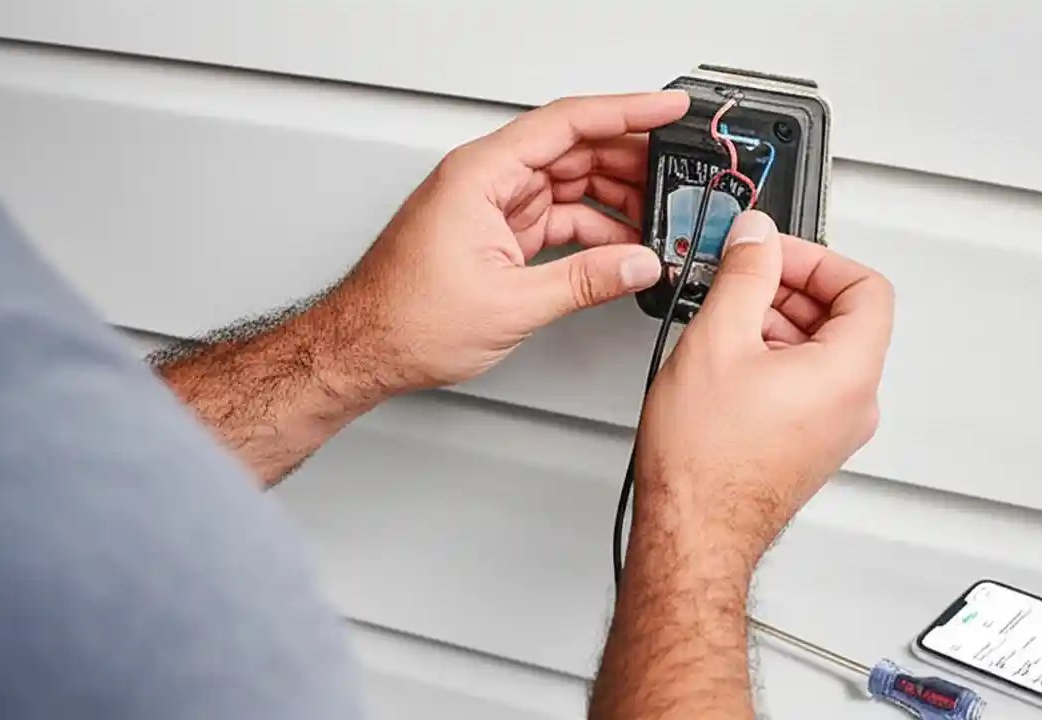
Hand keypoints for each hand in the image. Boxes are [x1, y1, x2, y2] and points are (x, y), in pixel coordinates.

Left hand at [325, 91, 689, 393]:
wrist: (364, 349)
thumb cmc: (405, 318)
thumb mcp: (510, 303)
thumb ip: (585, 281)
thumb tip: (638, 264)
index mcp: (481, 175)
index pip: (567, 123)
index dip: (625, 111)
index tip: (667, 109)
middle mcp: (486, 181)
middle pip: (572, 148)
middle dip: (629, 159)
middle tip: (677, 172)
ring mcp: (491, 205)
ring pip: (567, 183)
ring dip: (614, 197)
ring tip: (658, 215)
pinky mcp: (496, 232)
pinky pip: (555, 215)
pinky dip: (591, 228)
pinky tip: (621, 246)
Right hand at [634, 211, 894, 566]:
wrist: (694, 529)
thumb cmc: (707, 460)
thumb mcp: (719, 338)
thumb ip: (746, 273)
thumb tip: (757, 237)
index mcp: (850, 372)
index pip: (866, 287)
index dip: (818, 259)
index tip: (773, 253)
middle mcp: (854, 403)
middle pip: (842, 316)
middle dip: (788, 287)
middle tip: (738, 277)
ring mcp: (834, 427)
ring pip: (819, 349)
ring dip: (774, 322)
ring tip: (721, 321)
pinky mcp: (808, 443)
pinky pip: (803, 382)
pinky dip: (770, 357)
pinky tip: (724, 360)